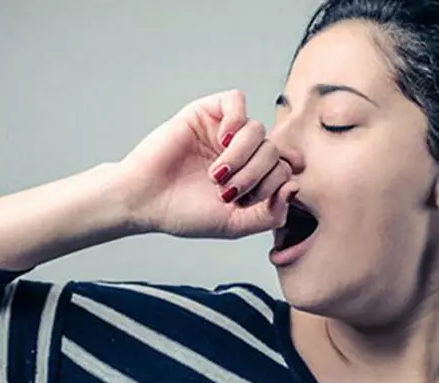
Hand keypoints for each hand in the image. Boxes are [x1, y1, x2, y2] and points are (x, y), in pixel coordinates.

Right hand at [120, 90, 297, 238]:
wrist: (144, 200)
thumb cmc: (184, 213)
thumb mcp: (235, 225)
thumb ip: (270, 215)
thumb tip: (295, 186)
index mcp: (253, 176)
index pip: (286, 169)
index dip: (273, 186)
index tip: (245, 202)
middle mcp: (243, 152)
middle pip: (274, 151)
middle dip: (255, 175)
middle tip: (226, 191)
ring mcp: (224, 131)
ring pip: (258, 130)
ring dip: (242, 156)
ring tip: (216, 174)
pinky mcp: (206, 113)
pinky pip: (236, 101)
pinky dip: (235, 120)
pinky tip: (220, 139)